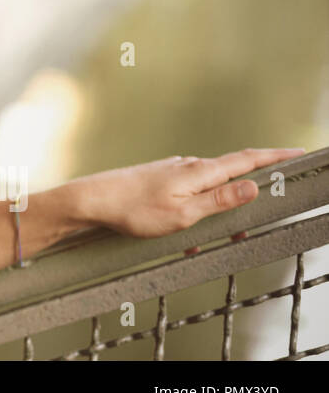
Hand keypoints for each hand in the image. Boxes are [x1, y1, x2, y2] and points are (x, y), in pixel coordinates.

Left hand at [68, 148, 304, 240]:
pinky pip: (188, 197)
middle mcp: (189, 166)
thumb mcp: (184, 214)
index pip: (247, 161)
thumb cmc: (134, 210)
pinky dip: (195, 214)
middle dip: (251, 191)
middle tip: (268, 206)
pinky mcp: (160, 181)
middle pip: (231, 175)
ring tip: (214, 238)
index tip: (300, 153)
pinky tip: (184, 239)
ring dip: (218, 212)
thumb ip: (220, 201)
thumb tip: (253, 186)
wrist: (91, 200)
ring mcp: (173, 172)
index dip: (275, 157)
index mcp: (200, 172)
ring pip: (208, 191)